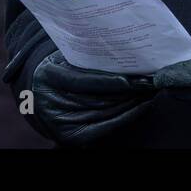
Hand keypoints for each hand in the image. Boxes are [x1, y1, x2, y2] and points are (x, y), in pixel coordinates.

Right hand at [31, 51, 155, 145]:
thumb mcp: (64, 58)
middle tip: (151, 82)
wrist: (38, 94)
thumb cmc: (58, 69)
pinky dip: (127, 116)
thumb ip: (85, 57)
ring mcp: (62, 123)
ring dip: (132, 103)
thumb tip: (121, 53)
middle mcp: (53, 104)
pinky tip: (141, 105)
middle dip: (128, 92)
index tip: (133, 79)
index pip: (83, 81)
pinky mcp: (72, 137)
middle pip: (98, 99)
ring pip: (106, 112)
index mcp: (48, 77)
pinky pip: (107, 126)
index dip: (109, 82)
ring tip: (150, 91)